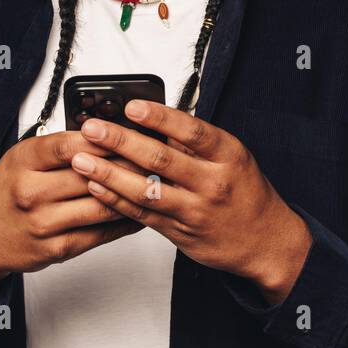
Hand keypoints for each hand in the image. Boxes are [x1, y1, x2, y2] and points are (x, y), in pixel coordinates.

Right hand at [0, 129, 144, 285]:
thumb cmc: (7, 191)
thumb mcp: (21, 158)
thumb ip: (58, 147)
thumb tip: (107, 134)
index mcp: (23, 161)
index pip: (69, 145)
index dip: (103, 138)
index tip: (130, 132)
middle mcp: (31, 192)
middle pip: (91, 175)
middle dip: (128, 164)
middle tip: (155, 155)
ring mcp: (44, 223)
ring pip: (102, 205)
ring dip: (132, 193)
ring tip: (155, 182)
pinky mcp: (58, 249)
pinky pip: (101, 233)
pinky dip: (125, 221)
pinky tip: (141, 210)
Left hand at [69, 100, 313, 304]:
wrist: (266, 241)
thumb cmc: (245, 191)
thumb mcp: (233, 156)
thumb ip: (196, 141)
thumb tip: (153, 117)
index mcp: (228, 155)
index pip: (191, 131)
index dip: (159, 117)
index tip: (131, 106)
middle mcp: (212, 182)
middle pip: (161, 160)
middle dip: (121, 142)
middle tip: (92, 129)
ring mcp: (195, 210)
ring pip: (145, 190)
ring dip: (108, 174)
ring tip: (81, 160)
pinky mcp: (180, 233)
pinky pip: (142, 215)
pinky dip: (116, 200)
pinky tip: (96, 187)